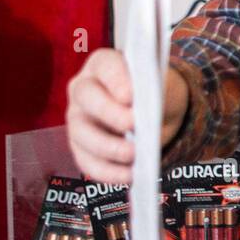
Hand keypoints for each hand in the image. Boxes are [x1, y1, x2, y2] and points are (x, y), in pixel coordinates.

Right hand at [65, 49, 187, 183]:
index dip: (116, 80)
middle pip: (86, 97)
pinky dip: (107, 171)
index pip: (106, 66)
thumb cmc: (156, 92)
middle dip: (109, 112)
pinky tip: (128, 176)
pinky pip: (86, 160)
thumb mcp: (162, 86)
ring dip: (107, 146)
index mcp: (104, 64)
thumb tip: (146, 114)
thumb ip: (153, 93)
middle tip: (133, 124)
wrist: (157, 110)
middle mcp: (83, 88)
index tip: (131, 95)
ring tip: (133, 155)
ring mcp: (77, 117)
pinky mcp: (79, 146)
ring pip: (81, 133)